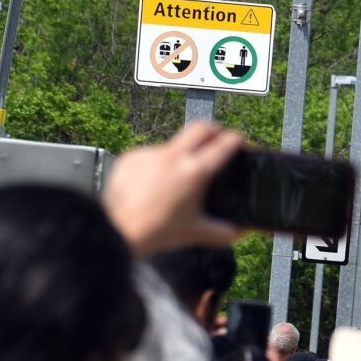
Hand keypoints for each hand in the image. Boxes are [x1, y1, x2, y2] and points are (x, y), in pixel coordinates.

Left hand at [103, 122, 244, 254]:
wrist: (117, 230)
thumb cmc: (156, 232)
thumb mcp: (198, 233)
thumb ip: (226, 232)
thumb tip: (243, 230)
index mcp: (194, 173)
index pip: (223, 144)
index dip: (237, 140)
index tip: (241, 140)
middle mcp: (173, 157)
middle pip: (201, 127)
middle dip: (215, 130)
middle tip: (219, 139)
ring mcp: (151, 154)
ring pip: (175, 143)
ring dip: (185, 153)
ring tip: (182, 174)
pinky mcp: (133, 157)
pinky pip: (153, 154)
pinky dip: (160, 164)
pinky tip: (157, 182)